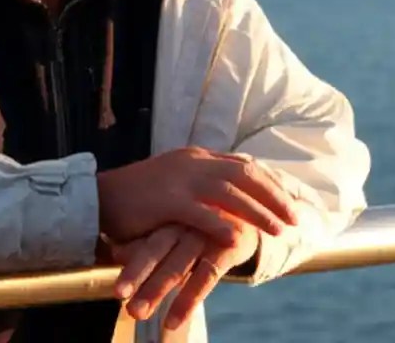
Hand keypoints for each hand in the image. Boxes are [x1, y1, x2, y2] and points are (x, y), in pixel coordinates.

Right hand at [97, 147, 296, 245]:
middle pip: (245, 174)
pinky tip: (239, 238)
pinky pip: (202, 213)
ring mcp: (180, 180)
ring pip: (231, 193)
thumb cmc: (137, 196)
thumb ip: (201, 184)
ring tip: (280, 229)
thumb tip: (231, 196)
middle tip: (295, 216)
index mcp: (196, 157)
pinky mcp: (167, 201)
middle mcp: (193, 163)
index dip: (271, 182)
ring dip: (259, 212)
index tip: (290, 200)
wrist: (99, 197)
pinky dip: (223, 225)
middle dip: (275, 195)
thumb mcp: (175, 182)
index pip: (244, 165)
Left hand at [110, 218, 259, 329]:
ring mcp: (206, 235)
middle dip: (136, 274)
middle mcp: (185, 224)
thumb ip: (148, 241)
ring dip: (156, 289)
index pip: (144, 240)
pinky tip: (172, 322)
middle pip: (155, 249)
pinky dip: (188, 300)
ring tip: (136, 313)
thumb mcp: (180, 229)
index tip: (112, 281)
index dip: (125, 257)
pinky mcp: (228, 248)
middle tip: (118, 295)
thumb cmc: (209, 222)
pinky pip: (206, 276)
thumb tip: (114, 251)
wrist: (257, 209)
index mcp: (170, 218)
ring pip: (177, 265)